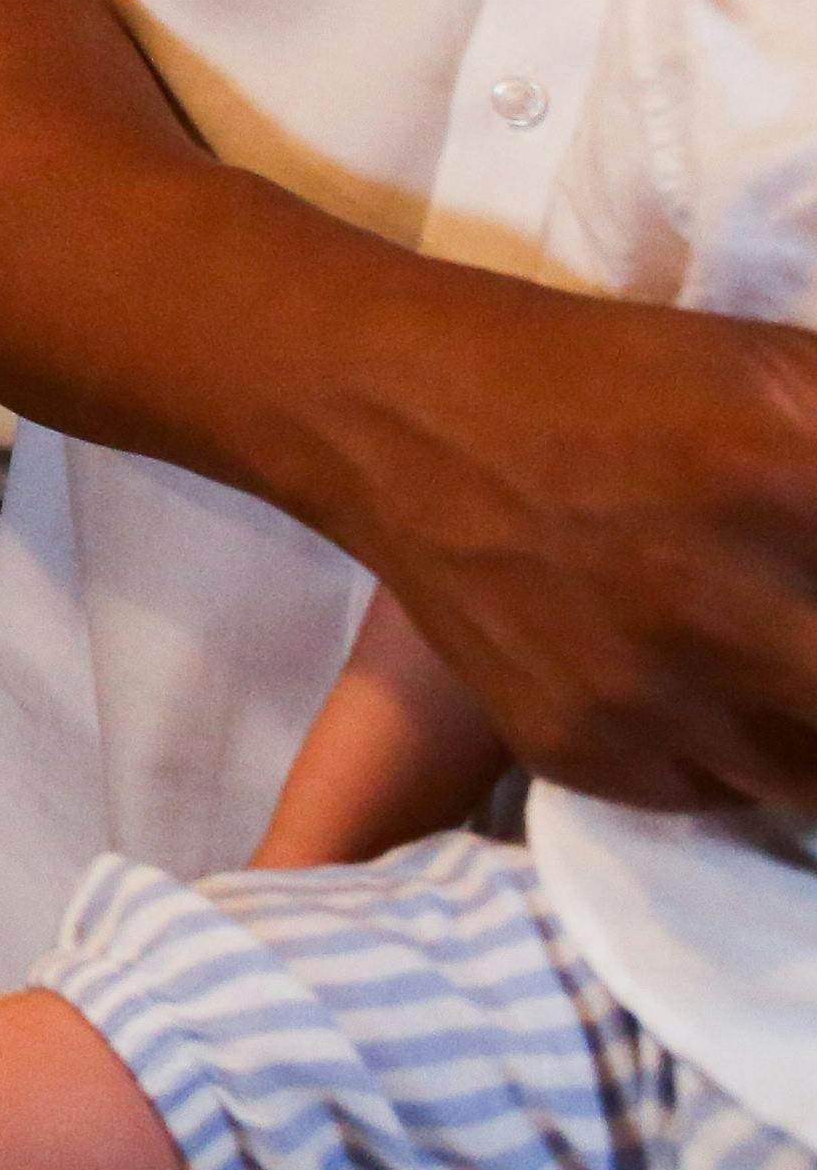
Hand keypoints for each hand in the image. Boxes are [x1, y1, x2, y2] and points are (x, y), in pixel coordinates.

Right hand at [332, 292, 816, 818]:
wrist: (394, 410)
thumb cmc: (616, 378)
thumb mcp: (784, 375)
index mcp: (782, 471)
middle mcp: (718, 599)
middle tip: (805, 643)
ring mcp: (649, 693)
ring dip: (810, 730)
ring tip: (773, 665)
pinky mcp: (588, 752)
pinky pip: (721, 795)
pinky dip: (739, 755)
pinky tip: (706, 685)